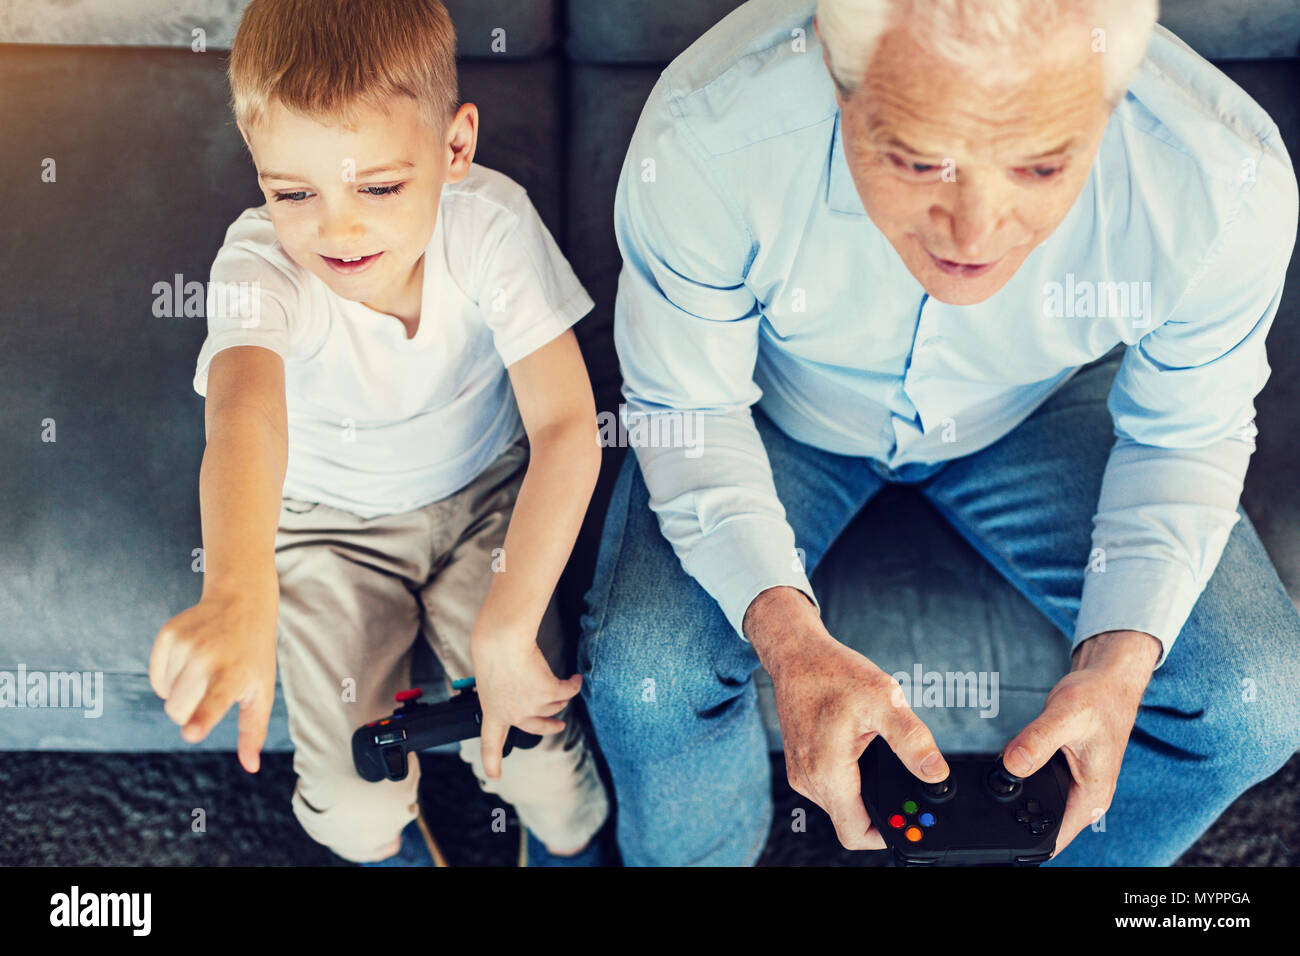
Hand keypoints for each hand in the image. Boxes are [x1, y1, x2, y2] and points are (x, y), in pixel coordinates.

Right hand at [148, 577, 278, 773]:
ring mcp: (185, 644)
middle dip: (190, 711)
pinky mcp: (167, 634)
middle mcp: (207, 658)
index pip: (215, 702)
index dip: (201, 719)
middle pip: (177, 711)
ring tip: (207, 665)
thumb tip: (251, 767)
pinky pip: (156, 677)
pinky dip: (169, 677)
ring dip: (182, 690)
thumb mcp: (261, 690)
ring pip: (166, 695)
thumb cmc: (253, 656)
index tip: (192, 732)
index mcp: (234, 675)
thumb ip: (253, 730)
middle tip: (214, 687)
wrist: (242, 601)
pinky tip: (191, 659)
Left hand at [470, 628, 580, 779]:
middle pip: (538, 727)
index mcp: (493, 713)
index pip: (490, 745)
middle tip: (558, 725)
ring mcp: (533, 706)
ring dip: (560, 693)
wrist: (502, 641)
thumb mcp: (490, 680)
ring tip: (562, 681)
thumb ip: (503, 693)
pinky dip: (574, 683)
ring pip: (555, 704)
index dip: (493, 762)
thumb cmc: (492, 653)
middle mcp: (514, 715)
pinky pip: (569, 690)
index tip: (495, 776)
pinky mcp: (549, 692)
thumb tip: (522, 693)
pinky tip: (576, 678)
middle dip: (551, 727)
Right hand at [747, 589, 950, 849]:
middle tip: (908, 783)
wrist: (796, 653)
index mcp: (827, 771)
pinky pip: (831, 789)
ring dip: (866, 793)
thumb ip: (912, 740)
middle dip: (882, 808)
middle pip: (851, 820)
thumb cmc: (833, 672)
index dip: (887, 833)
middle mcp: (808, 779)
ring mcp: (801, 774)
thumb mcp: (884, 699)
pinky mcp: (801, 765)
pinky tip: (863, 751)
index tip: (910, 817)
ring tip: (881, 756)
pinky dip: (852, 781)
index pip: (856, 833)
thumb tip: (936, 773)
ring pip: (841, 805)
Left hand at [1001, 629, 1160, 857]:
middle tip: (985, 800)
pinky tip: (1006, 764)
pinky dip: (1019, 776)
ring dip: (1016, 794)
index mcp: (1091, 796)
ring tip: (995, 779)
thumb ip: (1037, 741)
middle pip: (1041, 823)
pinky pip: (1035, 784)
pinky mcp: (1064, 772)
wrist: (1108, 680)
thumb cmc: (1098, 697)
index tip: (996, 835)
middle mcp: (1084, 797)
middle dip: (1014, 815)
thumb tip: (1010, 766)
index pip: (1055, 839)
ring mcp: (1074, 785)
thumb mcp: (1066, 716)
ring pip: (1036, 802)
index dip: (1025, 843)